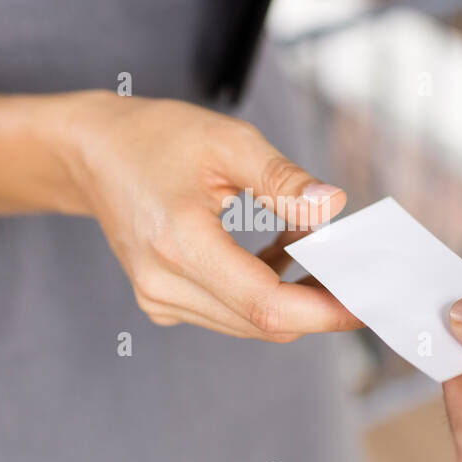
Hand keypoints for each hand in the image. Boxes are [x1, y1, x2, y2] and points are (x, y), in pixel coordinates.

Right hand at [53, 92, 361, 340]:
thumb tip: (333, 207)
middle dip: (319, 304)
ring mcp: (159, 299)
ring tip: (318, 248)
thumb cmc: (158, 138)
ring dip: (294, 296)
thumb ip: (283, 180)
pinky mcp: (162, 301)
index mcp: (179, 243)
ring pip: (249, 323)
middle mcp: (164, 284)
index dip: (325, 310)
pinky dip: (265, 292)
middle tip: (359, 269)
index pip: (266, 304)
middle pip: (263, 322)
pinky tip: (282, 252)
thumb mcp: (228, 141)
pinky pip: (230, 313)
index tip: (367, 300)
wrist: (93, 153)